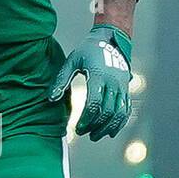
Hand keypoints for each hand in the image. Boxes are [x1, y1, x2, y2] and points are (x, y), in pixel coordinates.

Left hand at [49, 24, 132, 140]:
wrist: (109, 41)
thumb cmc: (87, 51)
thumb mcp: (71, 61)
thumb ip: (61, 80)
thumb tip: (51, 99)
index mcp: (99, 75)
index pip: (95, 103)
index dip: (86, 119)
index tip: (77, 128)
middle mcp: (113, 82)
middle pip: (107, 111)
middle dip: (95, 126)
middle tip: (83, 133)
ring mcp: (122, 86)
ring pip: (119, 113)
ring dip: (107, 128)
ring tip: (95, 136)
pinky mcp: (126, 89)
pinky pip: (126, 110)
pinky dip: (120, 123)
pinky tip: (110, 132)